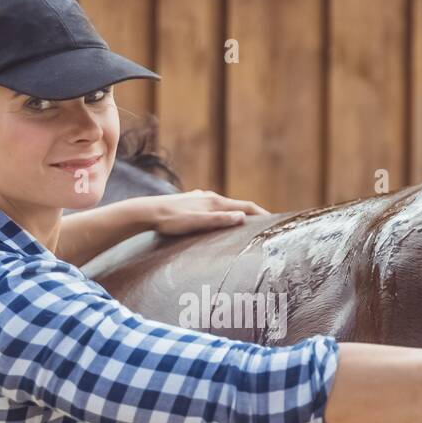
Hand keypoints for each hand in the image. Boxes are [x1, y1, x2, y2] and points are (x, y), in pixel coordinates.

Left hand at [143, 189, 269, 236]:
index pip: (245, 207)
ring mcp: (200, 199)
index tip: (274, 221)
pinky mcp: (191, 203)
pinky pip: (213, 208)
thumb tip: (243, 218)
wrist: (147, 212)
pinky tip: (217, 219)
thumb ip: (219, 220)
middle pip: (237, 205)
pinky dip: (222, 214)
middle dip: (252, 214)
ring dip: (237, 214)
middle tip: (264, 225)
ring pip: (225, 206)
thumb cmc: (171, 220)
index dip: (261, 214)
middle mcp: (210, 197)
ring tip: (244, 224)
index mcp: (215, 202)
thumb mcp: (197, 223)